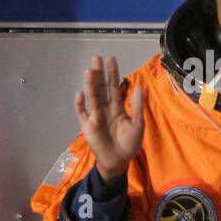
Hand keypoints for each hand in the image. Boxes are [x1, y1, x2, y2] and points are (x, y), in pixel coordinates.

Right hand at [74, 55, 144, 180]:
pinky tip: (80, 93)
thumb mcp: (137, 125)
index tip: (111, 59)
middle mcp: (105, 108)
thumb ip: (137, 106)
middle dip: (99, 74)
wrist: (119, 161)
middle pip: (101, 88)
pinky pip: (82, 113)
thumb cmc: (129, 144)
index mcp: (117, 107)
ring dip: (90, 84)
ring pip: (92, 97)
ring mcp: (95, 116)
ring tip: (89, 70)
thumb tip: (140, 87)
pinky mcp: (87, 126)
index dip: (113, 73)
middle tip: (96, 58)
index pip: (115, 87)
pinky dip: (80, 104)